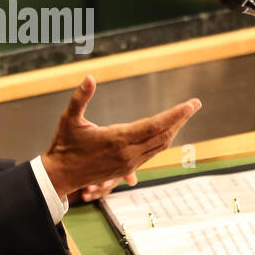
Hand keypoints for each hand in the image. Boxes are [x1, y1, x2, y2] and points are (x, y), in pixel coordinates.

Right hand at [41, 75, 199, 200]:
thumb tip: (89, 77)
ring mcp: (129, 163)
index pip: (154, 125)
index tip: (191, 105)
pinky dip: (163, 140)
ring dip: (173, 130)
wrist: (60, 176)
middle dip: (180, 120)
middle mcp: (128, 153)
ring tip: (183, 115)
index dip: (175, 114)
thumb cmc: (64, 146)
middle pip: (163, 135)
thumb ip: (80, 97)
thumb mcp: (69, 119)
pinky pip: (152, 154)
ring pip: (160, 146)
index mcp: (117, 139)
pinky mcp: (126, 169)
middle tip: (194, 105)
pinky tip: (167, 132)